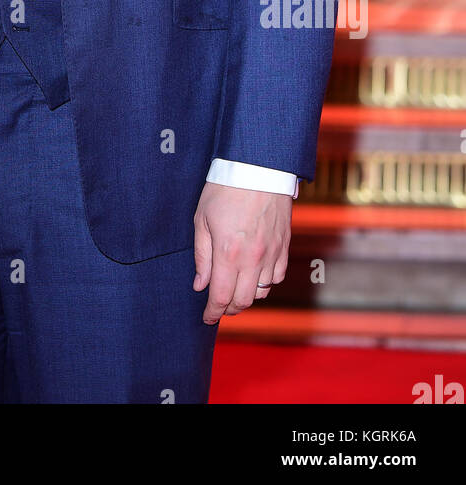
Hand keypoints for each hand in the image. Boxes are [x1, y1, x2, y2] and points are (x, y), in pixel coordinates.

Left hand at [193, 181, 290, 324]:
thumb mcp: (202, 219)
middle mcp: (252, 258)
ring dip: (247, 296)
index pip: (220, 296)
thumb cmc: (224, 189)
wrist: (257, 167)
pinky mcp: (284, 246)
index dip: (213, 312)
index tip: (207, 317)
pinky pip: (277, 277)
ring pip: (262, 292)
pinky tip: (254, 276)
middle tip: (218, 306)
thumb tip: (200, 284)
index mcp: (228, 252)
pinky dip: (265, 283)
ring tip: (234, 290)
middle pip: (243, 301)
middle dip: (228, 308)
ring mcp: (271, 253)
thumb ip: (201, 256)